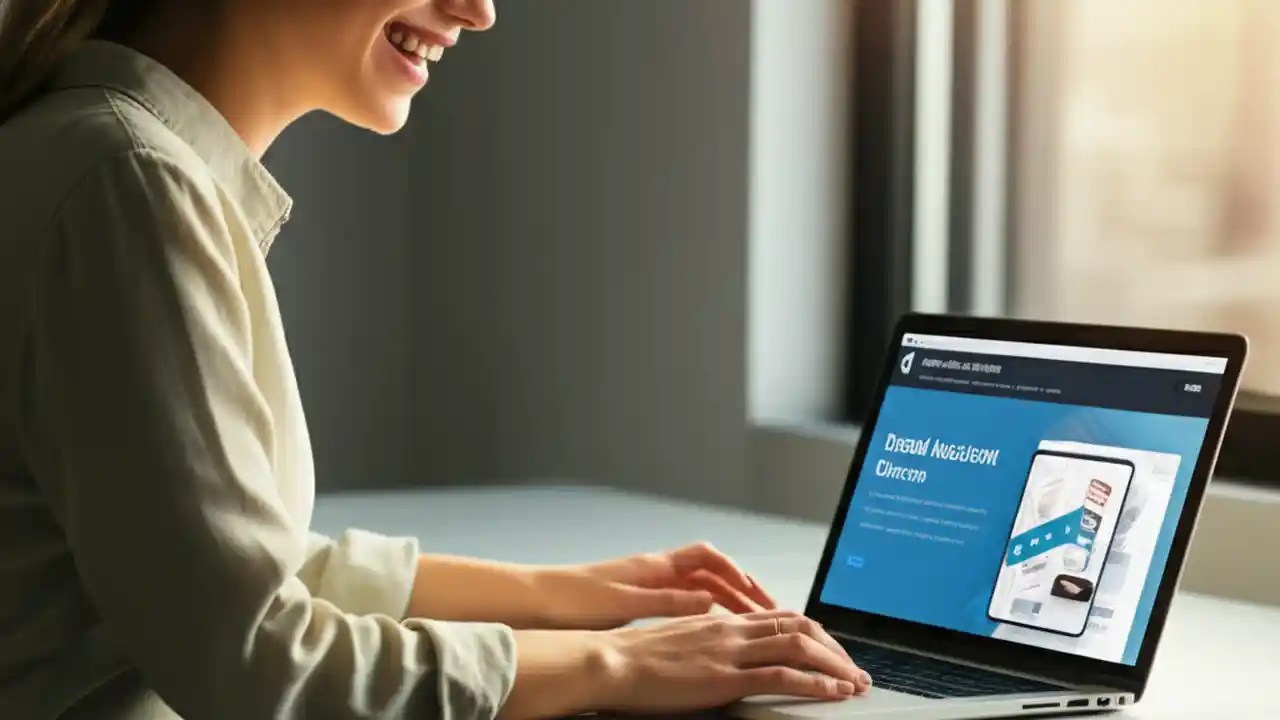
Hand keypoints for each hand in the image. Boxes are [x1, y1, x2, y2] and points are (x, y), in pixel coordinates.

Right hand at [499, 610, 871, 718]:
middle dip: (834, 647)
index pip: (780, 616)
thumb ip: (706, 643)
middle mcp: (732, 628)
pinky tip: (835, 692)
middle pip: (799, 625)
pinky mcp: (728, 676)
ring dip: (835, 663)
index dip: (812, 631)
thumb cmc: (636, 658)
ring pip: (800, 644)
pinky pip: (784, 674)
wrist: (612, 663)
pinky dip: (818, 682)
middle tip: (853, 668)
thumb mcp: (679, 642)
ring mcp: (732, 650)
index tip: (830, 649)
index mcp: (721, 620)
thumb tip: (721, 654)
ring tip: (855, 682)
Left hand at [533, 542, 777, 628]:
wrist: (536, 601)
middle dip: (739, 588)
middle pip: (708, 573)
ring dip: (723, 600)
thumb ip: (669, 602)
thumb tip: (710, 602)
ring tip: (747, 621)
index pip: (707, 558)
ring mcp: (645, 583)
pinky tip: (708, 627)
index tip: (756, 592)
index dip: (735, 572)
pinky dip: (701, 609)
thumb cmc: (573, 599)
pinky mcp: (635, 600)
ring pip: (697, 587)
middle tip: (765, 611)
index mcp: (654, 565)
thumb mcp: (625, 604)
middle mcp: (654, 570)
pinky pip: (681, 599)